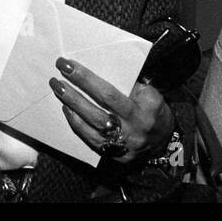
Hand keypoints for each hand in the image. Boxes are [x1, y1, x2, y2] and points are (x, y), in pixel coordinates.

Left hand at [50, 57, 173, 164]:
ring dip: (73, 103)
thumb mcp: (150, 93)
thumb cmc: (153, 110)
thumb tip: (98, 69)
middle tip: (60, 69)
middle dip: (78, 86)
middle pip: (103, 103)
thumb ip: (129, 83)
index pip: (114, 91)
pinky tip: (67, 110)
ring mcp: (126, 142)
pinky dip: (77, 123)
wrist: (163, 142)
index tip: (71, 65)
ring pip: (94, 122)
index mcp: (147, 105)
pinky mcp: (117, 155)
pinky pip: (92, 139)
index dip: (89, 79)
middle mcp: (136, 124)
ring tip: (58, 88)